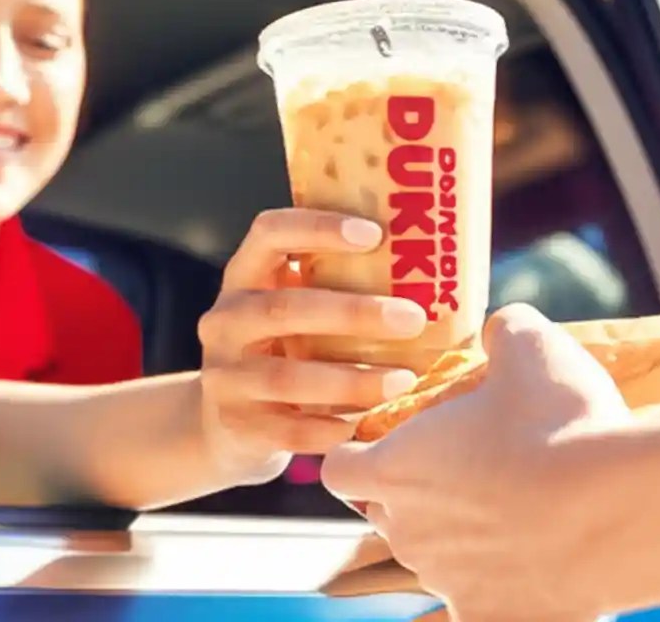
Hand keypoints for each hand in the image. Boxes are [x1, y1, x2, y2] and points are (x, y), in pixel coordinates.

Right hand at [197, 208, 426, 482]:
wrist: (224, 425)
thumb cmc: (284, 351)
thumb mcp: (292, 310)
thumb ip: (334, 288)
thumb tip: (436, 271)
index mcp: (243, 277)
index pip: (270, 232)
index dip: (317, 227)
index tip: (376, 234)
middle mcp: (224, 321)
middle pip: (283, 308)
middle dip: (353, 313)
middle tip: (414, 319)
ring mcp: (224, 377)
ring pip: (287, 377)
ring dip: (351, 379)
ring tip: (404, 381)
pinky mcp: (236, 426)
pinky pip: (288, 430)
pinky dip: (332, 428)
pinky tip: (366, 425)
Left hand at [322, 304, 631, 621]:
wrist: (620, 512)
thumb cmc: (559, 422)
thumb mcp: (530, 346)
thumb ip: (503, 331)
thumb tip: (502, 329)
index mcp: (395, 467)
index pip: (339, 470)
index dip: (356, 455)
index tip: (386, 446)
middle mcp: (408, 532)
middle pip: (387, 516)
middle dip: (415, 495)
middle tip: (472, 470)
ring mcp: (449, 582)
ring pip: (437, 561)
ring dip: (463, 541)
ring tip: (522, 511)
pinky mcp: (494, 619)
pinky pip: (479, 607)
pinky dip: (499, 592)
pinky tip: (536, 567)